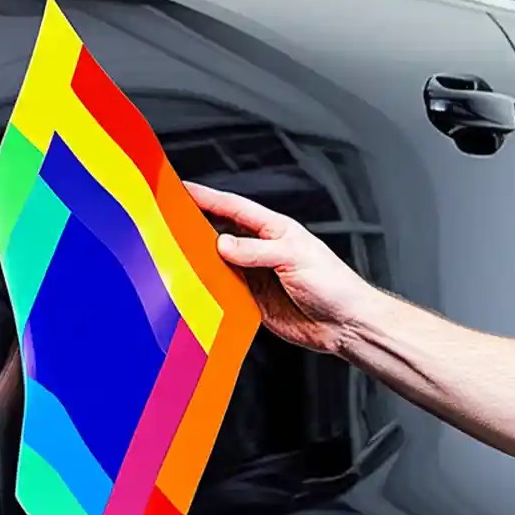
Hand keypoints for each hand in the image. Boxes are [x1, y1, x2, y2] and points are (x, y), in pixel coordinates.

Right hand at [184, 181, 380, 354]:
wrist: (346, 325)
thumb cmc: (335, 285)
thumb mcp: (295, 258)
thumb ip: (257, 251)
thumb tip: (222, 243)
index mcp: (274, 230)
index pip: (233, 208)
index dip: (207, 197)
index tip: (182, 188)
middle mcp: (260, 250)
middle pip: (219, 233)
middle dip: (195, 225)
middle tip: (167, 221)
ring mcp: (254, 275)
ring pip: (217, 263)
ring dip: (198, 260)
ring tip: (172, 255)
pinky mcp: (251, 301)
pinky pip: (222, 291)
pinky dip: (207, 289)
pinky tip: (193, 288)